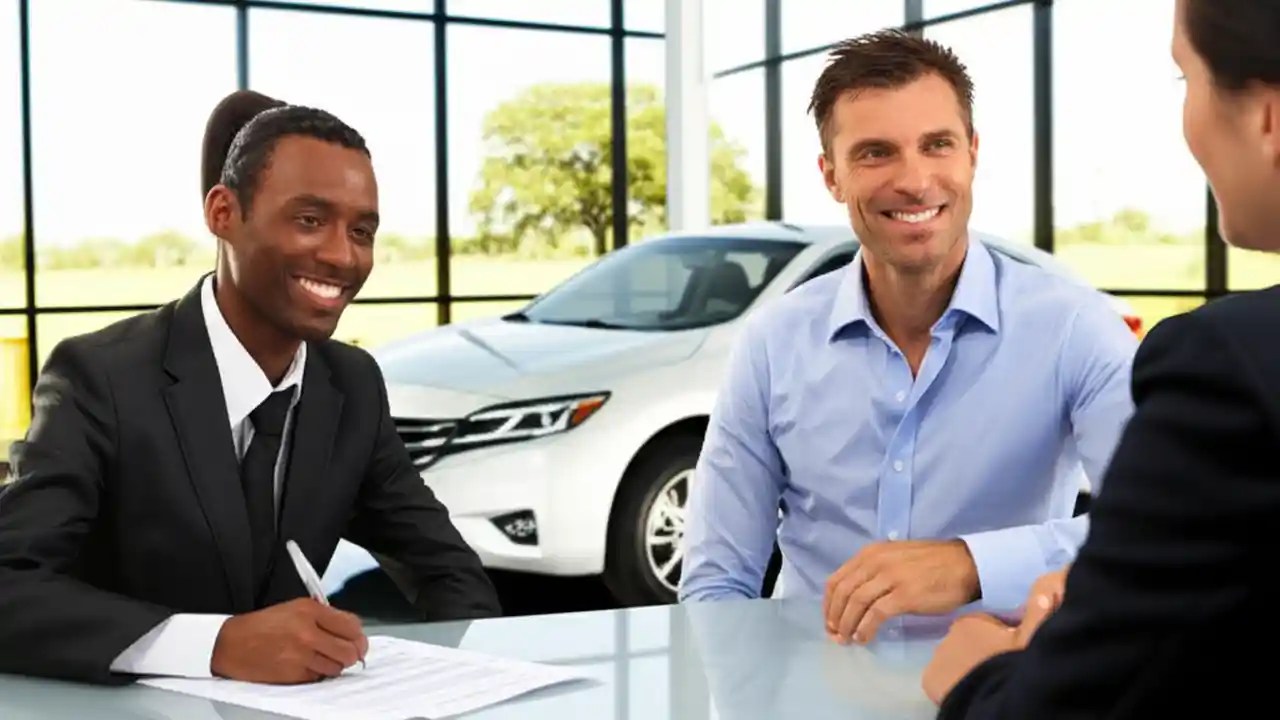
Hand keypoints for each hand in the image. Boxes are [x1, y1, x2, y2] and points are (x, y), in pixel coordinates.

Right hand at [211, 598, 368, 683]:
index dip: (358, 636)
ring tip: (321, 659)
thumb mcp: (295, 609)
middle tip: (347, 654)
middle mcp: (307, 631)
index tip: (357, 640)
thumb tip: (350, 632)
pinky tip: (305, 665)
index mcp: (310, 610)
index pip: (352, 625)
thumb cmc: (262, 626)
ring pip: (337, 667)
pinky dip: (316, 674)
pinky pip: (318, 678)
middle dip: (352, 654)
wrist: (231, 643)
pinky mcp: (293, 674)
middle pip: (350, 650)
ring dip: (333, 666)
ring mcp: (300, 654)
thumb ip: (324, 617)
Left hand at [823, 539, 979, 643]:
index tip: (829, 621)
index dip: (828, 604)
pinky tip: (864, 638)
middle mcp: (875, 562)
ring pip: (855, 604)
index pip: (837, 580)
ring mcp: (890, 578)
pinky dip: (865, 628)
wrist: (965, 564)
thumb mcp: (894, 558)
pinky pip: (875, 614)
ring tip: (848, 640)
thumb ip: (873, 571)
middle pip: (842, 593)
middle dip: (834, 617)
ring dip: (847, 625)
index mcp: (870, 554)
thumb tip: (855, 598)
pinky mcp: (904, 595)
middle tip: (835, 636)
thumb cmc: (931, 563)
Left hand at [920, 565, 1068, 704]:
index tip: (1011, 648)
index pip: (986, 626)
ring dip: (969, 665)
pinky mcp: (930, 679)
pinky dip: (954, 681)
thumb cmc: (1011, 661)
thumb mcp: (1031, 635)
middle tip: (1000, 663)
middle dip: (983, 649)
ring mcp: (938, 658)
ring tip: (988, 676)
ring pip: (957, 659)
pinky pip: (943, 678)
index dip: (1001, 637)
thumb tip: (1044, 590)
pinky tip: (972, 686)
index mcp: (970, 622)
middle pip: (970, 641)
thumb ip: (1037, 611)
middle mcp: (948, 635)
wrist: (992, 695)